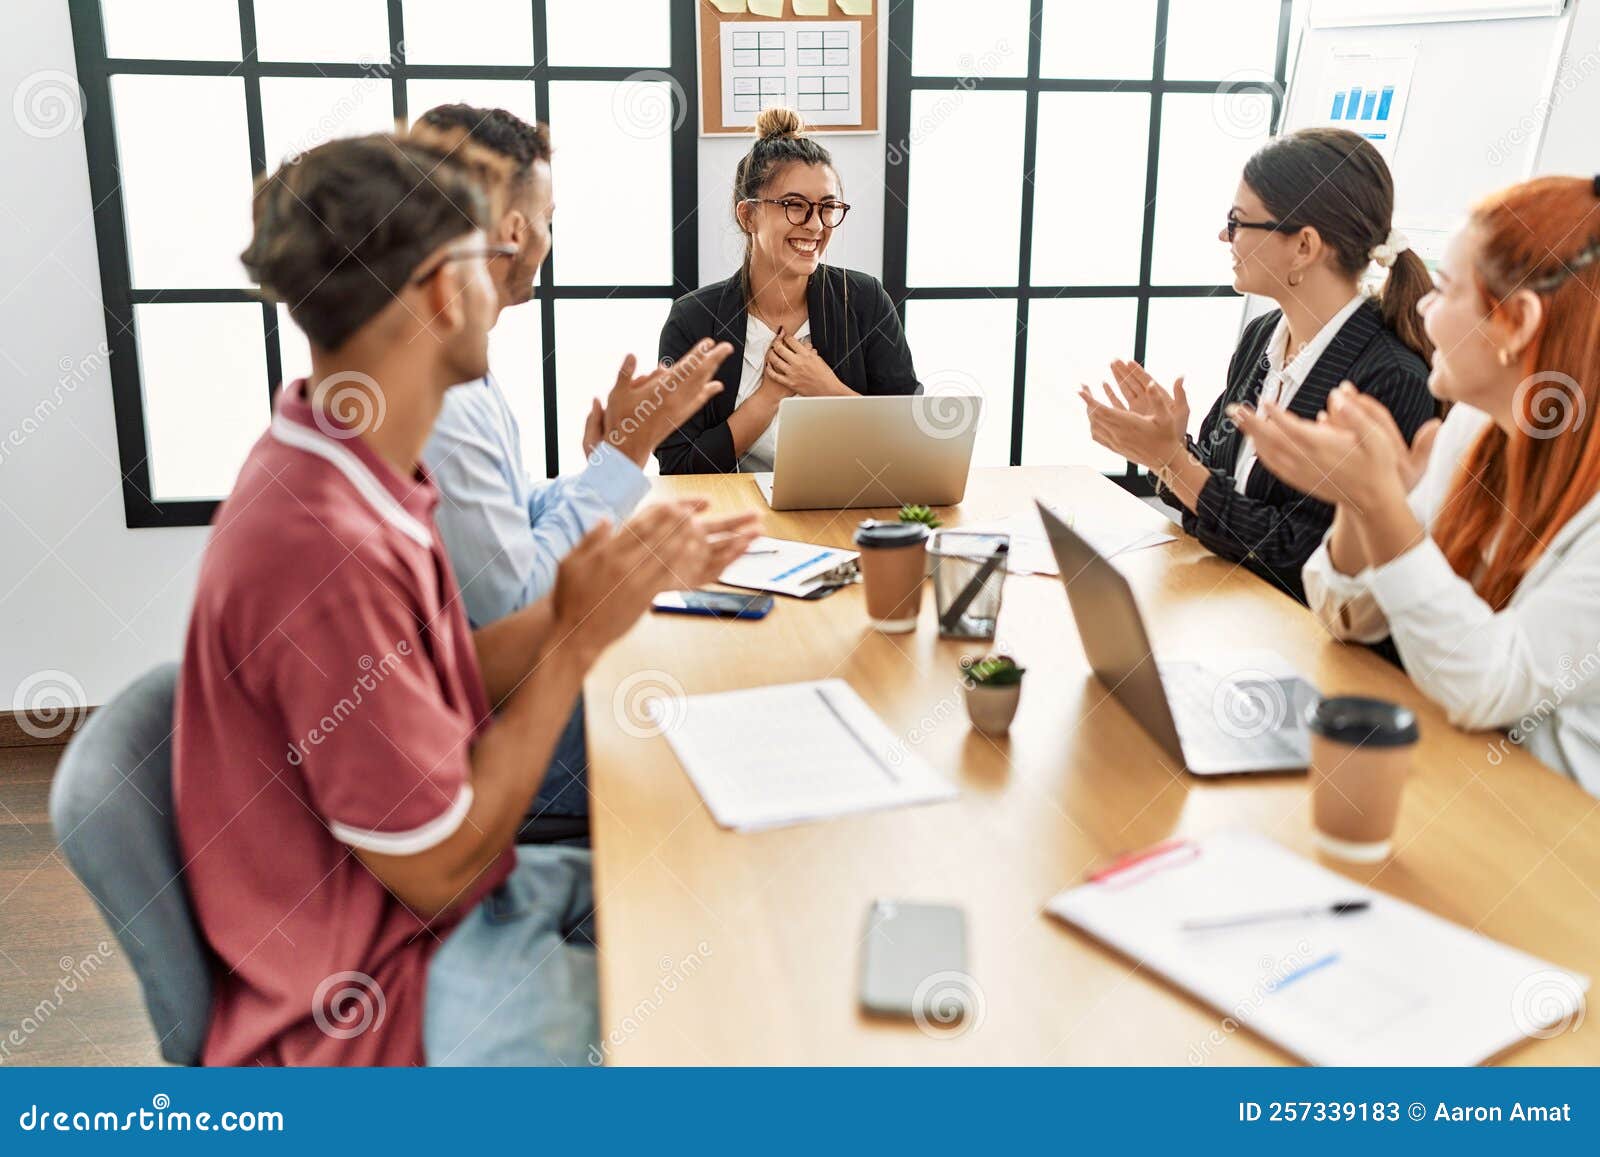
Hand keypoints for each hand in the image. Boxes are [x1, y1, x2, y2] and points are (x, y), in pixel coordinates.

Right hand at [550, 500, 760, 656]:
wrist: (576, 634)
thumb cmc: (570, 599)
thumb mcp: (570, 562)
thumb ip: (590, 539)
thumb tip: (607, 519)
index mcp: (607, 552)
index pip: (638, 524)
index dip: (659, 512)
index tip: (673, 503)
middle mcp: (623, 564)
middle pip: (656, 536)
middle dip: (676, 521)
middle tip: (693, 510)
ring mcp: (636, 581)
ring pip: (666, 555)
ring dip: (685, 539)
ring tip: (699, 527)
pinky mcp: (644, 598)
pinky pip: (669, 577)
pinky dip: (683, 564)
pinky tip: (694, 557)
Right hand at [587, 339, 734, 467]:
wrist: (629, 449)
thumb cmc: (621, 420)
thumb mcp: (617, 394)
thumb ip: (625, 373)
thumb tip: (632, 355)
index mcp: (661, 390)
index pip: (685, 367)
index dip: (698, 354)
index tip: (708, 342)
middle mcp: (675, 399)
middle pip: (700, 375)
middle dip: (714, 359)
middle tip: (727, 346)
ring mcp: (680, 409)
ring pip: (701, 386)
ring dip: (712, 371)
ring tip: (719, 359)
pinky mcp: (680, 418)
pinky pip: (698, 401)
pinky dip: (708, 392)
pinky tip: (717, 386)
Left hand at [763, 330, 847, 396]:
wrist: (828, 390)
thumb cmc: (825, 377)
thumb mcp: (819, 359)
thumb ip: (809, 352)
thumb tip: (804, 347)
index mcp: (806, 355)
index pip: (791, 340)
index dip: (786, 336)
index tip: (785, 336)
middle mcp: (797, 362)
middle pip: (780, 348)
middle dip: (776, 343)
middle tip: (776, 342)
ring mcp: (792, 373)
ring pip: (775, 360)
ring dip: (771, 354)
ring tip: (771, 352)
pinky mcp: (789, 382)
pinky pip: (775, 375)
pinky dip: (769, 369)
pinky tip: (769, 366)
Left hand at [1077, 360, 1189, 470]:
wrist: (1165, 460)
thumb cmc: (1167, 437)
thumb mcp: (1166, 416)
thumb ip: (1157, 398)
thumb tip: (1151, 382)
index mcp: (1128, 424)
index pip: (1102, 410)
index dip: (1090, 400)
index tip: (1081, 390)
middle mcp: (1118, 434)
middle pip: (1094, 416)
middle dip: (1087, 401)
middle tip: (1084, 388)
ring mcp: (1115, 442)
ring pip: (1094, 426)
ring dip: (1089, 413)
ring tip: (1090, 402)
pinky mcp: (1116, 448)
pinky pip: (1097, 437)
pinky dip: (1092, 426)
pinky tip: (1094, 420)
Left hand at [1226, 382, 1417, 508]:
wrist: (1373, 501)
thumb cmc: (1377, 465)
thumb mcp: (1377, 436)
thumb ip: (1356, 414)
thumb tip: (1338, 393)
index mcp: (1323, 447)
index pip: (1292, 428)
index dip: (1276, 414)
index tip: (1263, 401)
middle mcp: (1307, 461)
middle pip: (1272, 440)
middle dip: (1251, 424)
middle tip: (1234, 409)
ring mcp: (1301, 473)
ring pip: (1269, 454)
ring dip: (1252, 437)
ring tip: (1239, 421)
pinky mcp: (1300, 481)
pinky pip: (1275, 467)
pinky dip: (1262, 454)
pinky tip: (1256, 445)